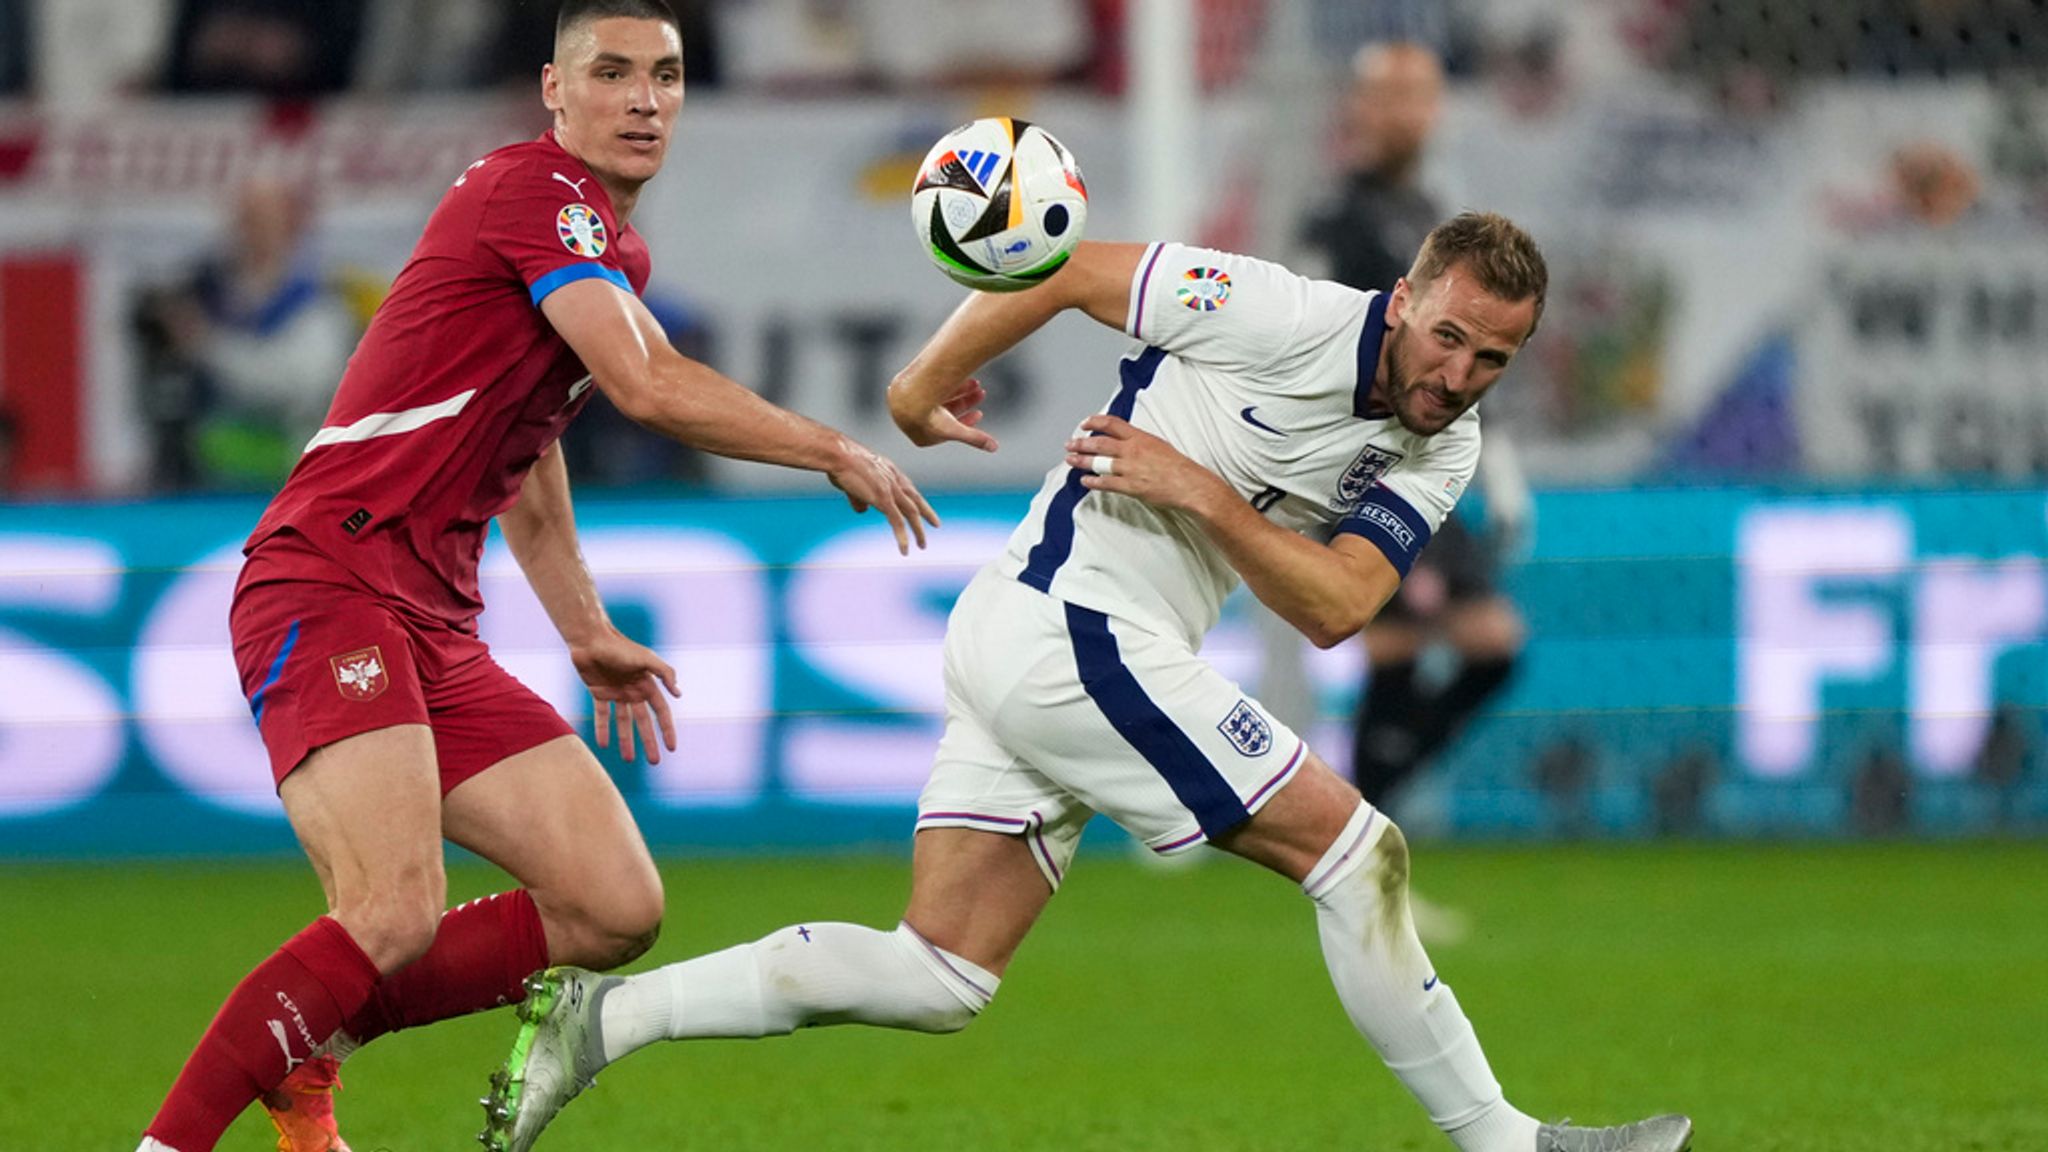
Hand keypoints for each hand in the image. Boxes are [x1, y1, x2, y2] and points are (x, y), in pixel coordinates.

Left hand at [570, 629, 680, 764]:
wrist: (591, 640)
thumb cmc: (620, 647)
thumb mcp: (646, 659)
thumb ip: (665, 673)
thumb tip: (679, 693)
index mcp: (648, 685)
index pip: (661, 712)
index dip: (667, 730)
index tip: (672, 748)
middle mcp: (634, 691)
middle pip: (643, 722)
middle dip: (649, 742)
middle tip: (654, 762)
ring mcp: (616, 693)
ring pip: (623, 722)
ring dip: (626, 741)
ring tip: (628, 760)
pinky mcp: (599, 693)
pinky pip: (602, 715)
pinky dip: (603, 729)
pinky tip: (603, 745)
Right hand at [827, 436, 941, 554]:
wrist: (838, 454)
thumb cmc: (840, 462)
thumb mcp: (853, 480)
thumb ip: (859, 497)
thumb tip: (863, 511)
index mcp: (889, 471)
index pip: (908, 487)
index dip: (916, 499)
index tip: (923, 507)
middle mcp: (894, 479)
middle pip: (915, 500)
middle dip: (926, 513)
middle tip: (936, 524)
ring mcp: (891, 489)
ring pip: (911, 513)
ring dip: (918, 531)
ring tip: (922, 545)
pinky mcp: (883, 499)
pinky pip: (897, 522)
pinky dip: (902, 537)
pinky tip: (905, 549)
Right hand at [888, 378, 999, 451]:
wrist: (909, 398)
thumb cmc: (930, 418)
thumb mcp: (956, 430)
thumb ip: (975, 439)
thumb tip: (994, 447)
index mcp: (923, 437)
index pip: (948, 430)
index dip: (967, 421)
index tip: (980, 412)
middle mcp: (913, 424)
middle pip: (945, 411)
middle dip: (966, 402)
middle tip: (980, 392)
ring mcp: (907, 406)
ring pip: (938, 396)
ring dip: (959, 390)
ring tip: (975, 382)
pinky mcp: (903, 390)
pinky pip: (926, 386)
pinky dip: (942, 382)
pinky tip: (955, 375)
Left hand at [1064, 414, 1229, 514]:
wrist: (1190, 484)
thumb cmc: (1178, 466)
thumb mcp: (1159, 444)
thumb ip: (1140, 442)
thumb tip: (1126, 441)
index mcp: (1140, 437)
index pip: (1112, 424)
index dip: (1095, 422)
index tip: (1085, 424)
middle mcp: (1132, 450)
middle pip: (1100, 443)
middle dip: (1081, 443)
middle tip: (1070, 443)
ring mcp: (1130, 469)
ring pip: (1099, 463)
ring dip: (1082, 461)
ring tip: (1071, 460)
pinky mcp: (1130, 486)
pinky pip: (1106, 483)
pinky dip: (1093, 482)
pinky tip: (1085, 481)